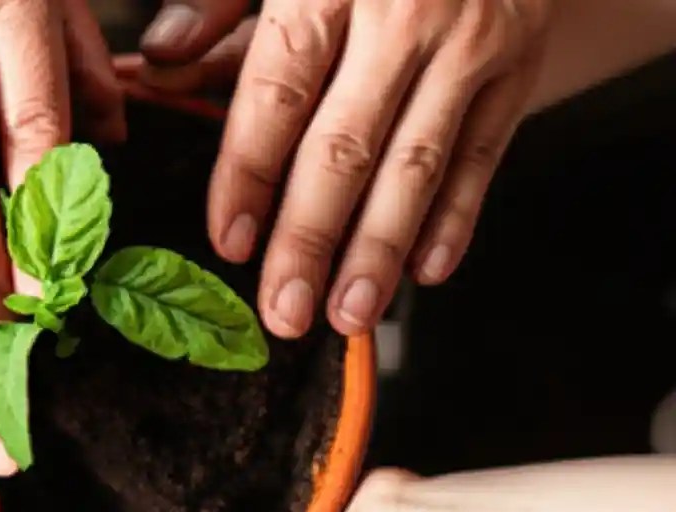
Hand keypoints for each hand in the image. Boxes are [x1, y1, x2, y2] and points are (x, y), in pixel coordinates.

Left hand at [137, 0, 552, 337]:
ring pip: (417, 165)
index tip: (228, 242)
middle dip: (309, 239)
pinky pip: (484, 154)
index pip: (277, 93)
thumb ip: (217, 5)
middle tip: (284, 311)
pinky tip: (424, 272)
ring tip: (348, 315)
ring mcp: (471, 42)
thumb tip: (155, 67)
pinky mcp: (520, 65)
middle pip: (344, 147)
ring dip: (379, 251)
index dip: (248, 174)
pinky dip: (455, 219)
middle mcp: (404, 16)